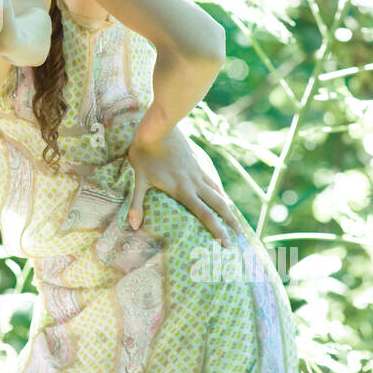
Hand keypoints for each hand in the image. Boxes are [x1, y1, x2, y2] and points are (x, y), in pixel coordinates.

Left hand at [126, 124, 242, 244]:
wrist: (158, 128)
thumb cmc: (145, 154)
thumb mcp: (138, 179)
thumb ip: (137, 204)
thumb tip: (133, 226)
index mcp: (183, 190)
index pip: (205, 215)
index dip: (217, 230)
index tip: (226, 244)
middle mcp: (195, 183)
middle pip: (219, 205)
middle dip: (230, 222)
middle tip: (240, 236)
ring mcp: (199, 171)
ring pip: (219, 192)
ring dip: (228, 207)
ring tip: (235, 219)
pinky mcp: (199, 162)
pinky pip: (214, 179)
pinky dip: (220, 190)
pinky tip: (222, 194)